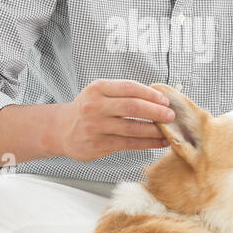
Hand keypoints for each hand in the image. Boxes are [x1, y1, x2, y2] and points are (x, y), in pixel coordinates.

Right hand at [53, 79, 175, 161]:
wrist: (61, 130)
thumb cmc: (88, 109)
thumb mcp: (100, 93)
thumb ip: (124, 94)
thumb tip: (158, 98)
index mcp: (98, 88)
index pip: (130, 88)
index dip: (151, 94)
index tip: (165, 100)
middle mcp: (95, 106)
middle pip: (132, 107)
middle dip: (155, 112)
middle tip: (171, 115)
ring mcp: (95, 126)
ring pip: (132, 128)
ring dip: (154, 130)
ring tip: (168, 131)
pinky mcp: (97, 145)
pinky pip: (128, 144)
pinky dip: (147, 143)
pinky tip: (158, 142)